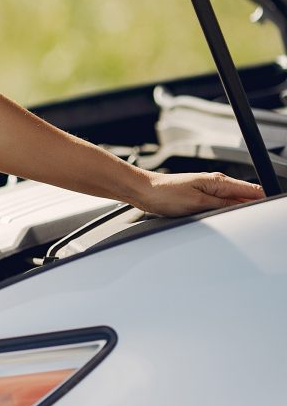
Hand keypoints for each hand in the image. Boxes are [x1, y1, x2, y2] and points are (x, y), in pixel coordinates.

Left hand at [134, 170, 264, 216]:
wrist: (144, 191)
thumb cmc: (165, 194)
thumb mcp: (198, 203)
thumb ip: (224, 205)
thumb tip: (244, 207)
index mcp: (218, 181)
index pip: (252, 190)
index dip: (260, 202)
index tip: (260, 215)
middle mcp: (216, 183)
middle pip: (244, 197)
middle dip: (248, 210)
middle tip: (243, 224)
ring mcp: (209, 190)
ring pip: (233, 202)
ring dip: (235, 212)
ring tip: (227, 222)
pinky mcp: (201, 196)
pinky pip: (220, 205)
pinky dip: (223, 213)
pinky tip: (217, 220)